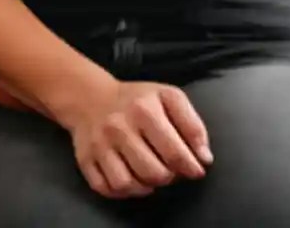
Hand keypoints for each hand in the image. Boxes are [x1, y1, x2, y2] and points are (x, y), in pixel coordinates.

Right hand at [68, 81, 211, 198]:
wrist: (90, 97)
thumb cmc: (137, 100)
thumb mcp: (169, 98)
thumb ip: (192, 124)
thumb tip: (204, 157)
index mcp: (143, 110)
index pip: (174, 152)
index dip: (191, 167)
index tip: (195, 169)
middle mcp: (118, 127)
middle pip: (153, 173)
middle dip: (169, 177)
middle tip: (170, 169)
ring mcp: (99, 145)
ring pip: (127, 184)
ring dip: (146, 187)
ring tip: (151, 175)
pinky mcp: (85, 159)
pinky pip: (105, 188)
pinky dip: (122, 191)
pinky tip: (131, 179)